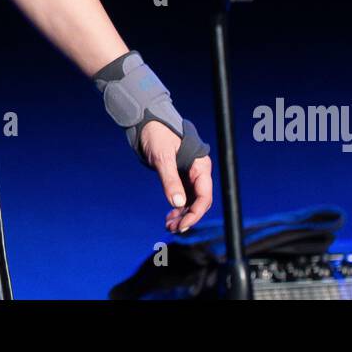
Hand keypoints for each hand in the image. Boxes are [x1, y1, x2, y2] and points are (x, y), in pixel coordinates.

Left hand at [139, 119, 212, 233]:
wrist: (146, 122)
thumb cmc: (156, 135)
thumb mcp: (162, 158)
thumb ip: (170, 180)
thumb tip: (178, 204)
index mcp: (200, 165)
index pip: (204, 196)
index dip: (195, 213)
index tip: (183, 226)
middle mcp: (198, 171)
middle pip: (200, 201)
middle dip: (188, 217)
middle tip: (173, 228)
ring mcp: (190, 174)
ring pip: (191, 200)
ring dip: (182, 214)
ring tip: (168, 225)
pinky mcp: (180, 175)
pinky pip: (183, 196)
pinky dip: (177, 207)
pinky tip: (169, 216)